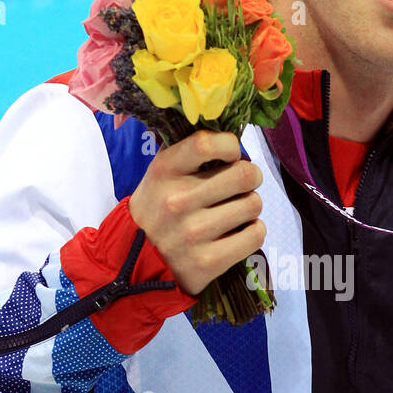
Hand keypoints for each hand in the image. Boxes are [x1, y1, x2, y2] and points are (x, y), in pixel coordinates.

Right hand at [129, 130, 264, 295]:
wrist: (137, 262)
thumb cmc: (158, 209)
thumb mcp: (160, 174)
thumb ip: (188, 151)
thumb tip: (226, 130)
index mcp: (164, 171)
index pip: (208, 143)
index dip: (230, 146)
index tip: (231, 155)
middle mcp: (177, 201)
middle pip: (245, 174)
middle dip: (250, 178)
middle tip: (240, 185)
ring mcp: (193, 233)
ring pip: (253, 204)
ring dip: (250, 206)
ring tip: (235, 211)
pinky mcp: (208, 261)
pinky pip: (255, 235)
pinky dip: (253, 231)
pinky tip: (239, 232)